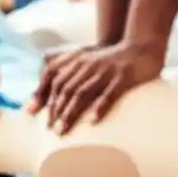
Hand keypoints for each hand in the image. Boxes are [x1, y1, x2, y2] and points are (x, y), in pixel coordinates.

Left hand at [26, 41, 164, 132]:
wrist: (141, 47)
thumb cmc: (113, 60)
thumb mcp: (90, 60)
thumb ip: (73, 73)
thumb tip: (56, 93)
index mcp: (78, 60)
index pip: (55, 78)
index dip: (44, 96)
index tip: (36, 115)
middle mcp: (88, 64)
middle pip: (66, 88)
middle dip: (56, 110)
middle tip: (51, 129)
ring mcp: (105, 70)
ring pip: (83, 92)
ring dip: (71, 112)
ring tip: (63, 129)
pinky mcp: (122, 76)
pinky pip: (109, 93)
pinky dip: (99, 107)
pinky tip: (93, 121)